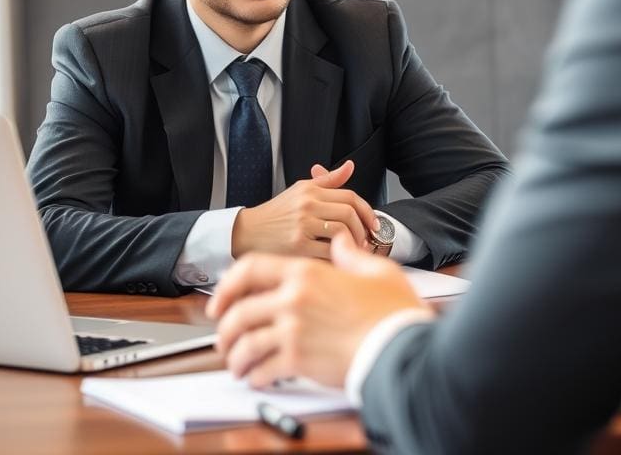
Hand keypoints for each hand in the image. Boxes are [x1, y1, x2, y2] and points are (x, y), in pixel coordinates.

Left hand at [208, 232, 432, 387]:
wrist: (400, 344)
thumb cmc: (392, 310)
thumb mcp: (376, 270)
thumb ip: (351, 254)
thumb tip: (342, 242)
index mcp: (306, 272)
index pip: (250, 269)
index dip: (227, 285)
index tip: (220, 300)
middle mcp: (293, 299)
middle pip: (239, 311)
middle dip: (225, 329)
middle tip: (224, 339)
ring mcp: (293, 330)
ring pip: (245, 343)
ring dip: (235, 357)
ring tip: (237, 365)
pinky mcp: (297, 359)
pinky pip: (262, 368)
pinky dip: (255, 376)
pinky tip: (258, 378)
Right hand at [230, 160, 378, 258]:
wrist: (246, 232)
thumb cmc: (276, 214)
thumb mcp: (300, 190)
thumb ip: (328, 181)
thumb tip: (350, 167)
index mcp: (311, 190)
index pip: (350, 197)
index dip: (368, 211)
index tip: (374, 224)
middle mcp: (308, 205)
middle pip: (349, 214)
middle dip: (364, 229)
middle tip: (366, 240)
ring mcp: (302, 226)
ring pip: (342, 232)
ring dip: (354, 244)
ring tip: (355, 251)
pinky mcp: (297, 247)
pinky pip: (328, 252)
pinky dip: (339, 258)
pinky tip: (340, 260)